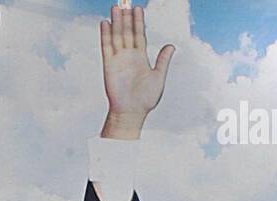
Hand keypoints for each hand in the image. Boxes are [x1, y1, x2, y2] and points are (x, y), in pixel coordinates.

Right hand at [100, 3, 174, 139]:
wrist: (131, 113)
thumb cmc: (146, 100)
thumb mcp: (159, 77)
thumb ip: (163, 61)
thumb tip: (171, 45)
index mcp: (140, 57)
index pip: (139, 35)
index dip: (138, 22)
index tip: (137, 9)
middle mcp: (129, 56)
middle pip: (127, 32)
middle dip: (126, 17)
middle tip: (125, 2)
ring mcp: (118, 59)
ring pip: (117, 36)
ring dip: (116, 22)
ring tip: (116, 7)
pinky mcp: (109, 65)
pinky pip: (106, 47)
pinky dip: (105, 35)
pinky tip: (105, 23)